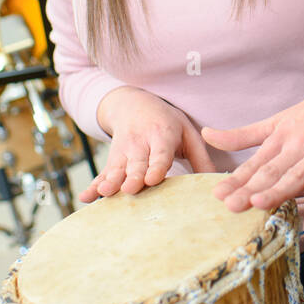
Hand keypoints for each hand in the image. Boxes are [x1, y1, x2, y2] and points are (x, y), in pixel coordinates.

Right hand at [79, 87, 216, 201]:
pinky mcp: (112, 160)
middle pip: (136, 163)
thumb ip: (201, 157)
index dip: (156, 166)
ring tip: (105, 193)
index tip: (153, 178)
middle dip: (133, 176)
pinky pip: (102, 174)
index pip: (160, 153)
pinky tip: (85, 198)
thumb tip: (218, 181)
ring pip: (117, 169)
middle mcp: (140, 144)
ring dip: (110, 181)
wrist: (133, 104)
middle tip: (131, 188)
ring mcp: (123, 152)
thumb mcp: (187, 132)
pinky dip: (93, 185)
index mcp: (162, 136)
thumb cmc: (167, 123)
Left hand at [202, 57, 303, 211]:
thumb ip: (245, 135)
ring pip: (301, 172)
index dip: (237, 181)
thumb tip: (207, 135)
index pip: (255, 165)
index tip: (217, 196)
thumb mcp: (278, 120)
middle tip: (231, 205)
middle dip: (251, 190)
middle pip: (273, 172)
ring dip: (282, 187)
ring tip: (262, 201)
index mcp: (281, 139)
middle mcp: (300, 144)